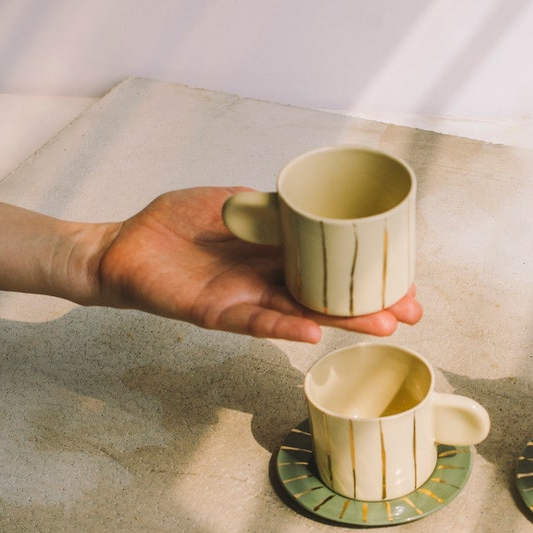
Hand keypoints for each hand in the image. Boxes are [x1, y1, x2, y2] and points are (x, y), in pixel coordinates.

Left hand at [86, 187, 422, 342]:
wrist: (121, 245)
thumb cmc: (173, 223)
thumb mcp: (235, 202)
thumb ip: (272, 208)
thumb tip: (315, 201)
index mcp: (278, 253)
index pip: (333, 265)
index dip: (369, 274)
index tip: (407, 280)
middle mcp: (269, 280)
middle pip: (329, 296)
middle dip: (372, 305)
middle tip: (412, 312)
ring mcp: (246, 299)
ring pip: (303, 313)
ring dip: (341, 321)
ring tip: (382, 325)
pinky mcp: (216, 312)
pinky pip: (255, 322)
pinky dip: (283, 328)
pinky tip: (314, 332)